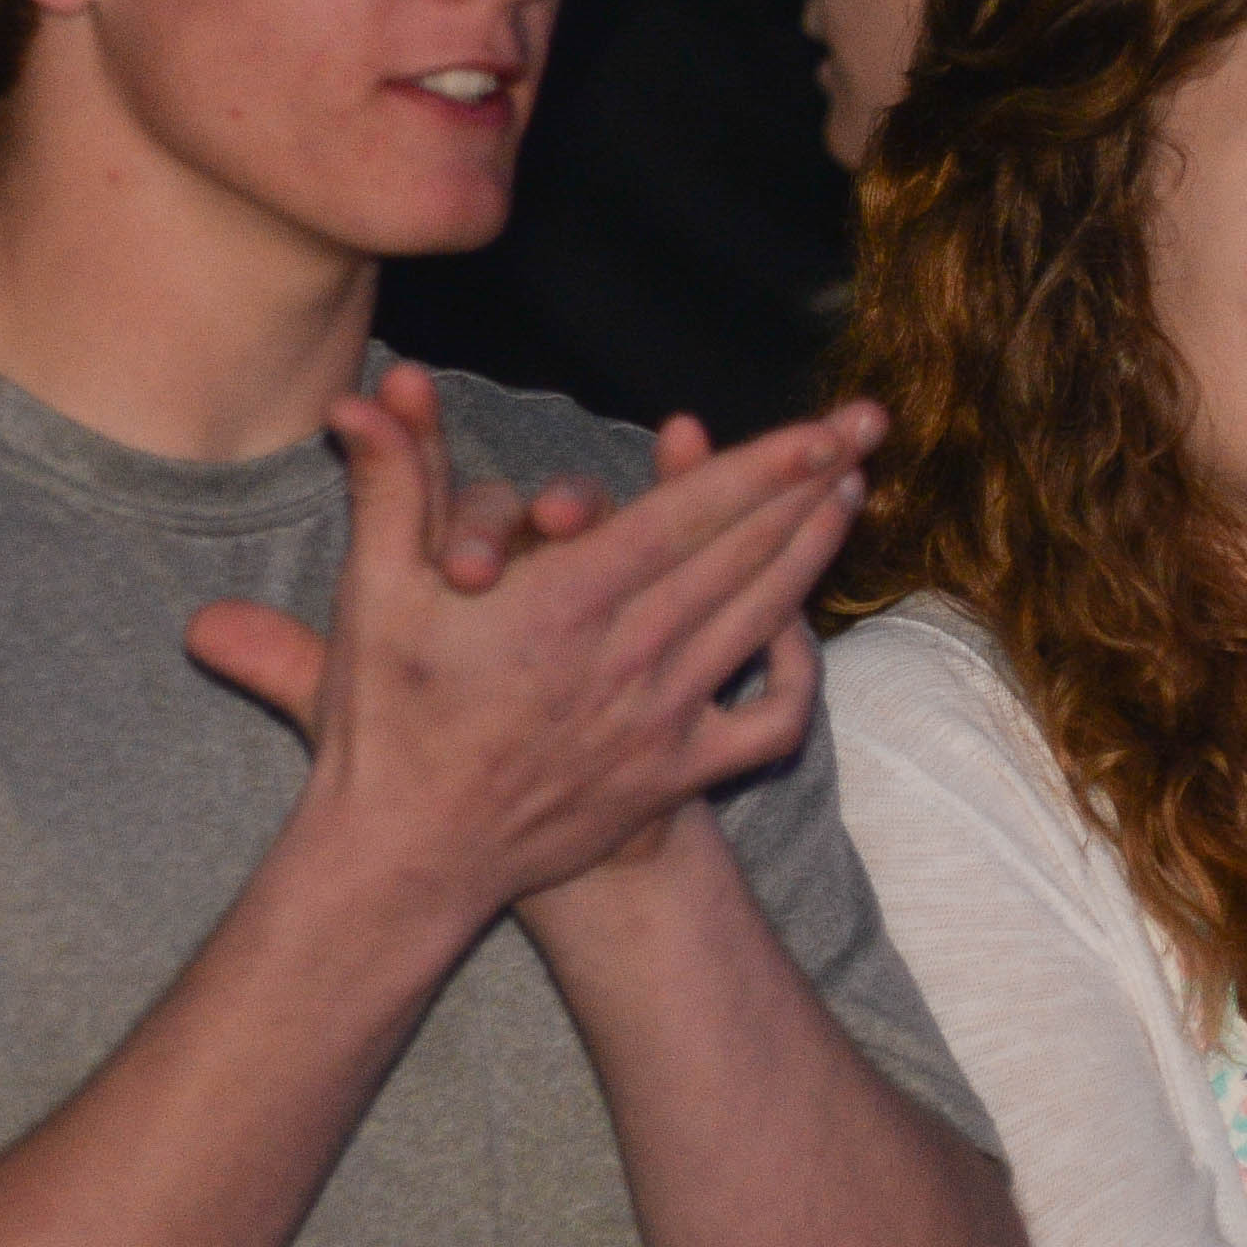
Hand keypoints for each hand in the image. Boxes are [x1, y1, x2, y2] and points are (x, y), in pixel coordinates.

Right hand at [186, 370, 877, 933]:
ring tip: (849, 496)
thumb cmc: (385, 722)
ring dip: (811, 552)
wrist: (408, 860)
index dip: (766, 465)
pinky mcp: (675, 775)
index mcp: (565, 604)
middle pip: (745, 555)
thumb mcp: (376, 593)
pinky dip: (793, 676)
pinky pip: (765, 724)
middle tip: (869, 429)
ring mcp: (662, 721)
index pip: (690, 516)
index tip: (827, 428)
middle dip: (813, 484)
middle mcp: (629, 658)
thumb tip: (377, 386)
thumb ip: (394, 483)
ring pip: (762, 620)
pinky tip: (800, 631)